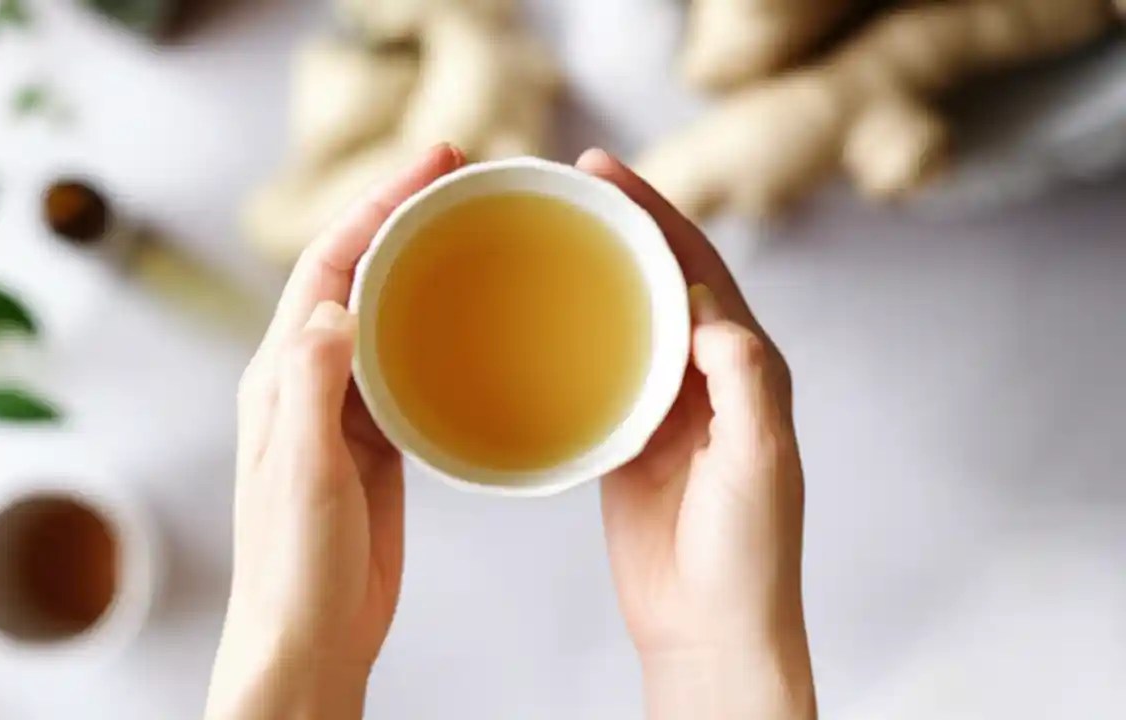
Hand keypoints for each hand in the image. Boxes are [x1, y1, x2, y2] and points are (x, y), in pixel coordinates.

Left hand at [207, 145, 465, 719]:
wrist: (309, 639)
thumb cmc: (294, 570)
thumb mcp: (302, 473)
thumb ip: (314, 389)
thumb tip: (338, 308)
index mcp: (280, 377)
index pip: (326, 268)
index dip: (373, 208)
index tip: (427, 167)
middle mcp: (305, 382)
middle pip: (354, 275)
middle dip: (399, 219)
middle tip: (457, 179)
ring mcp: (340, 411)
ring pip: (380, 315)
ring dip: (417, 267)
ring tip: (466, 230)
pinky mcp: (373, 443)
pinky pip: (402, 367)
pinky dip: (431, 331)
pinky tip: (463, 326)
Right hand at [577, 150, 814, 718]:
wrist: (708, 628)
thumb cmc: (748, 553)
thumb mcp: (759, 457)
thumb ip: (741, 377)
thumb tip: (708, 305)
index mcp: (749, 367)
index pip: (702, 268)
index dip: (659, 214)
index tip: (611, 173)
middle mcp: (709, 377)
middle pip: (661, 280)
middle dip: (623, 227)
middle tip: (572, 184)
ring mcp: (664, 408)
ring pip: (628, 319)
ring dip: (597, 275)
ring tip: (552, 234)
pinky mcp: (626, 441)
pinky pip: (600, 373)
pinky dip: (575, 339)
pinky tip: (542, 321)